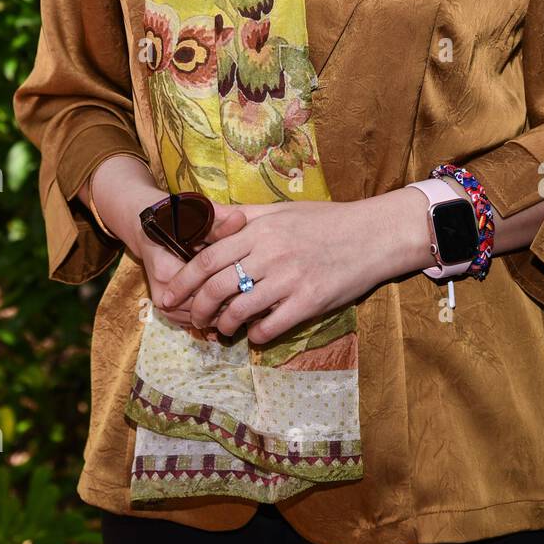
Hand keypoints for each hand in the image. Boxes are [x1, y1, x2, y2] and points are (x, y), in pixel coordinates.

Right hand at [82, 156, 250, 331]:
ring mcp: (163, 304)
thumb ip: (219, 223)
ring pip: (202, 318)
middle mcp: (163, 294)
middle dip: (232, 301)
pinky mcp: (166, 309)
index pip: (208, 290)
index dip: (233, 286)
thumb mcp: (196, 218)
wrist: (149, 230)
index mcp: (167, 272)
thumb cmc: (174, 221)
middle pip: (207, 308)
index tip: (254, 278)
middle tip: (258, 293)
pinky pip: (195, 319)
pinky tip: (233, 304)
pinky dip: (213, 314)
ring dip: (224, 311)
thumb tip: (240, 218)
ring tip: (250, 299)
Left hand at [159, 194, 410, 343]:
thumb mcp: (281, 209)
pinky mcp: (309, 301)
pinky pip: (271, 326)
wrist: (373, 235)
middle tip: (193, 318)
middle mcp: (270, 253)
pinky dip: (257, 334)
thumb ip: (243, 215)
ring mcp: (290, 278)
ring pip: (240, 309)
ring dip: (225, 325)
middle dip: (198, 307)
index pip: (208, 256)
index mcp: (260, 229)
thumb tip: (206, 217)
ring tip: (223, 329)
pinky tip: (256, 334)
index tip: (170, 294)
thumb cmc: (326, 221)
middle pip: (217, 286)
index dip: (184, 279)